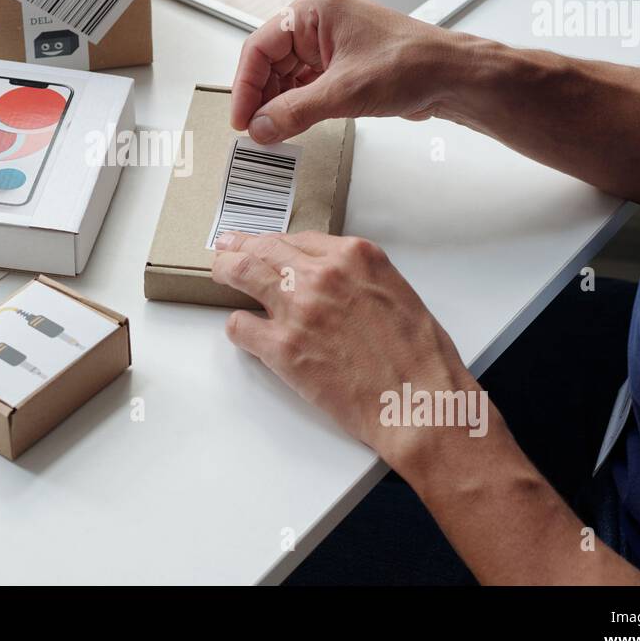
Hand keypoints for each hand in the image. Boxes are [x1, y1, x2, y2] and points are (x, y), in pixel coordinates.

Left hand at [210, 229, 475, 467]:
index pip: (300, 239)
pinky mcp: (282, 347)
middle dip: (241, 247)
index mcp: (356, 257)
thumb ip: (359, 278)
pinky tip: (244, 330)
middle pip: (265, 248)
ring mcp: (298, 309)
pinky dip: (238, 326)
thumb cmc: (419, 357)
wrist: (418, 402)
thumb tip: (333, 280)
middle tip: (227, 249)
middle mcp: (322, 274)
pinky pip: (240, 326)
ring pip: (242, 273)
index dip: (277, 243)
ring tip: (220, 273)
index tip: (266, 245)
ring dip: (226, 270)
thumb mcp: (397, 293)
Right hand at [230, 0, 471, 143]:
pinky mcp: (341, 64)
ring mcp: (329, 43)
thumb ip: (294, 112)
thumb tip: (260, 127)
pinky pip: (305, 85)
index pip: (259, 48)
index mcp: (313, 10)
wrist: (453, 77)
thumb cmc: (413, 64)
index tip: (242, 118)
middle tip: (255, 131)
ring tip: (272, 132)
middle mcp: (318, 22)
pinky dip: (296, 106)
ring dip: (278, 104)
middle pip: (269, 62)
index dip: (245, 86)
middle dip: (262, 97)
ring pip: (285, 76)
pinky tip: (291, 125)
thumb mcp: (344, 92)